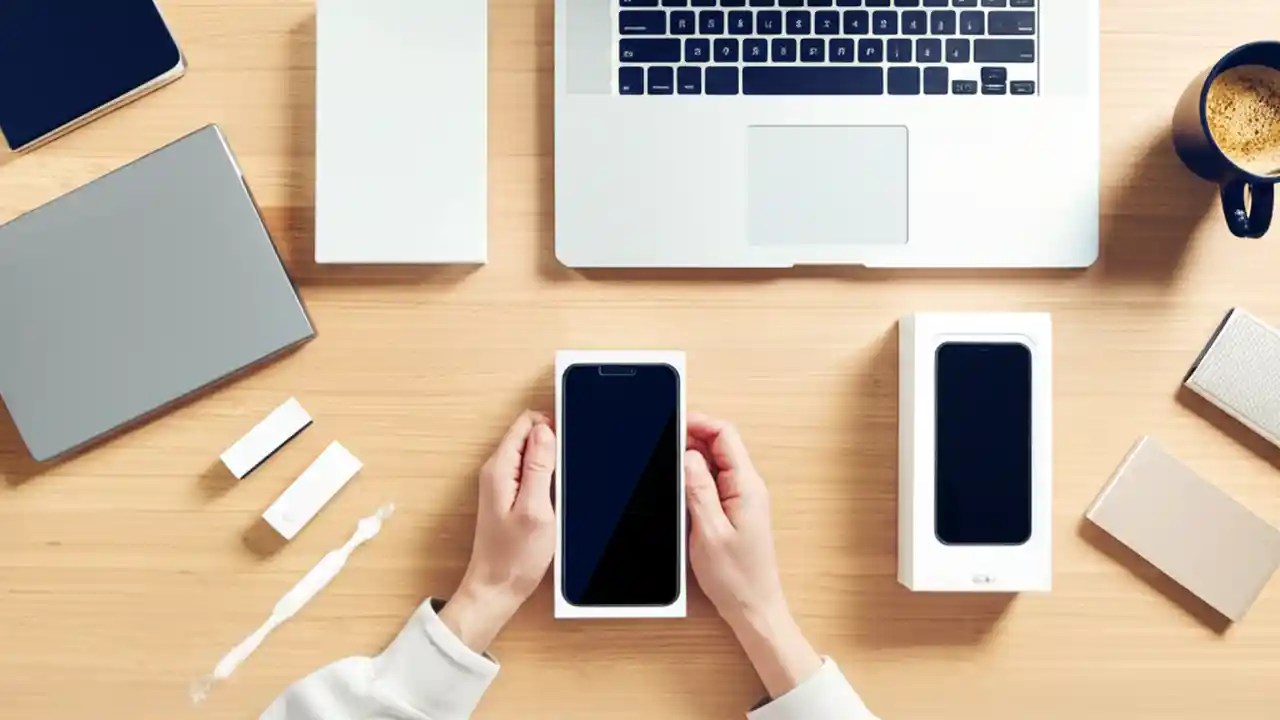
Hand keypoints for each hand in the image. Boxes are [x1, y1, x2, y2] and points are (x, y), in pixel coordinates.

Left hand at [441, 411, 556, 651]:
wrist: (496, 589)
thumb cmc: (514, 558)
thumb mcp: (536, 509)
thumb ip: (539, 467)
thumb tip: (546, 430)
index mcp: (501, 469)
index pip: (526, 423)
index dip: (552, 427)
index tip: (568, 446)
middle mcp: (498, 472)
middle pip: (529, 436)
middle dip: (553, 445)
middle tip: (564, 476)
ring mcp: (502, 484)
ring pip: (532, 454)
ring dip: (550, 464)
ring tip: (558, 492)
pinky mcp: (510, 497)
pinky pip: (531, 473)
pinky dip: (546, 479)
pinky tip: (553, 500)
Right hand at [685, 413, 821, 698]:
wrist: (753, 608)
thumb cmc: (737, 578)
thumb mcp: (709, 531)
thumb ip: (698, 489)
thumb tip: (686, 454)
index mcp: (746, 486)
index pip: (725, 435)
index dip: (698, 422)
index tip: (672, 422)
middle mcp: (747, 487)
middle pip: (719, 445)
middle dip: (690, 437)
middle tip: (662, 441)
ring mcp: (741, 498)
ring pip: (714, 462)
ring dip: (690, 458)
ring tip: (665, 462)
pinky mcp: (733, 510)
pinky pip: (713, 482)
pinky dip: (694, 477)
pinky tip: (677, 485)